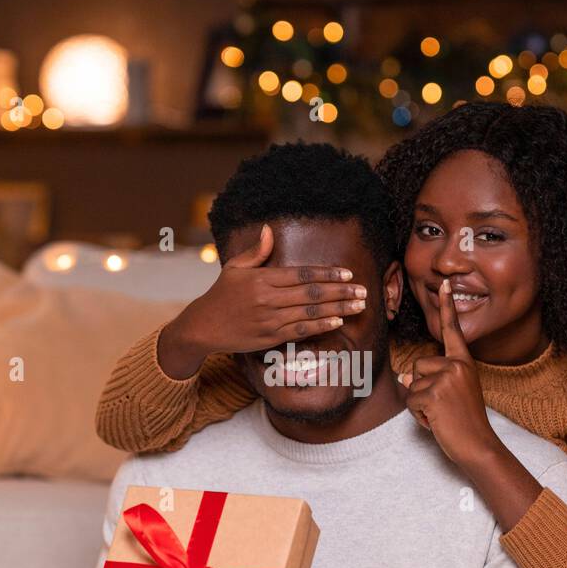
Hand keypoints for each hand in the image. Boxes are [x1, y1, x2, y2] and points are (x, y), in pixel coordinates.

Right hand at [159, 224, 367, 378]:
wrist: (203, 327)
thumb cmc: (221, 295)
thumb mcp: (234, 268)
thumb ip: (255, 252)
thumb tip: (268, 230)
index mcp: (262, 279)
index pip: (302, 274)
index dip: (327, 273)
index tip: (347, 273)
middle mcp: (268, 298)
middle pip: (312, 293)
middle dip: (341, 291)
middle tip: (363, 290)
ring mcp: (270, 320)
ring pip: (310, 312)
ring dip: (338, 308)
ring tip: (358, 305)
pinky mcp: (270, 338)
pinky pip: (300, 330)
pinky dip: (320, 325)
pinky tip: (337, 321)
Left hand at [401, 280, 500, 466]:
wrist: (478, 446)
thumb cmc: (465, 423)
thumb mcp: (453, 395)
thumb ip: (432, 380)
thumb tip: (404, 376)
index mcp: (464, 363)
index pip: (453, 332)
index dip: (447, 308)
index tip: (443, 285)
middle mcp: (458, 366)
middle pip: (417, 365)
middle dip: (421, 388)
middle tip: (442, 408)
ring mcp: (447, 378)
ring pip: (412, 385)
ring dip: (419, 405)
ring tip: (441, 416)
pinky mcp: (435, 394)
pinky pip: (411, 400)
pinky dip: (418, 415)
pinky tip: (436, 422)